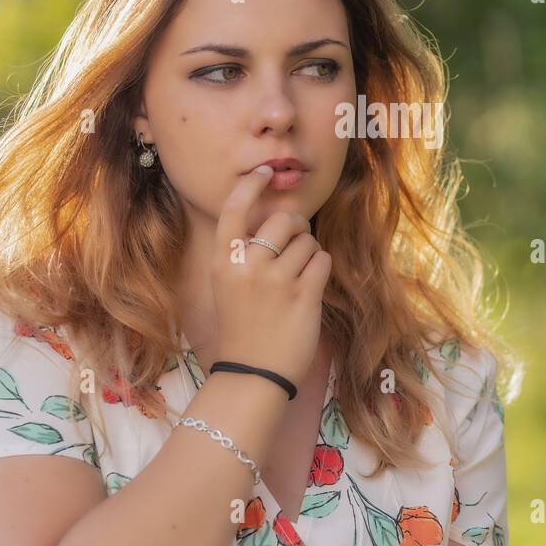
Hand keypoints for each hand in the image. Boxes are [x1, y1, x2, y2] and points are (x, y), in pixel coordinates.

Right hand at [209, 166, 331, 385]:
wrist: (253, 373)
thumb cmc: (243, 327)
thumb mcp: (228, 285)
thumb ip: (243, 252)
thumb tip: (276, 217)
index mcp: (223, 261)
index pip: (234, 208)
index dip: (251, 185)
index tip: (265, 172)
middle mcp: (247, 266)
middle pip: (283, 219)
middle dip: (296, 226)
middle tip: (296, 243)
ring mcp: (275, 280)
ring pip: (308, 240)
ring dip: (310, 252)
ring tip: (300, 276)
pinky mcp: (303, 295)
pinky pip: (323, 260)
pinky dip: (321, 268)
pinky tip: (311, 286)